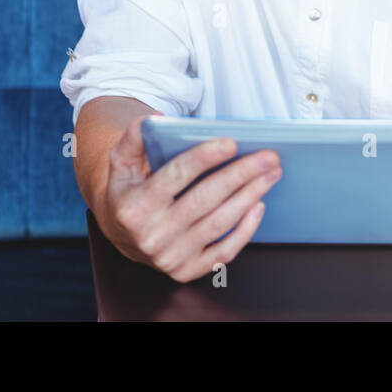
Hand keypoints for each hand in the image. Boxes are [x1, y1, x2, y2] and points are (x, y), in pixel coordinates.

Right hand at [100, 114, 281, 281]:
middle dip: (241, 175)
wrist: (122, 234)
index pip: (175, 176)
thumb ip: (133, 138)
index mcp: (134, 206)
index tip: (232, 143)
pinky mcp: (186, 271)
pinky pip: (223, 252)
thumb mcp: (121, 163)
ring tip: (271, 174)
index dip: (204, 158)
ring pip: (218, 224)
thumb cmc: (129, 191)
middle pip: (205, 199)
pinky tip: (258, 205)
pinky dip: (245, 230)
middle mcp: (151, 235)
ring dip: (250, 196)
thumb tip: (156, 120)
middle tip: (269, 157)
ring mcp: (170, 257)